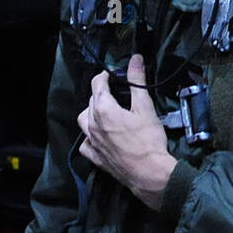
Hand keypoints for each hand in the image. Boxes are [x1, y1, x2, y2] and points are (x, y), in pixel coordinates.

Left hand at [76, 53, 177, 210]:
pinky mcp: (95, 156)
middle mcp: (92, 124)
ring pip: (84, 120)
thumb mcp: (145, 107)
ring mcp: (92, 141)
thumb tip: (135, 59)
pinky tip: (99, 136)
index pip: (97, 84)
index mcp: (103, 109)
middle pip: (91, 101)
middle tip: (116, 93)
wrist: (149, 173)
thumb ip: (137, 81)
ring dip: (92, 112)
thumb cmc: (148, 140)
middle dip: (101, 93)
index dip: (105, 76)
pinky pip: (86, 142)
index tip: (113, 75)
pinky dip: (90, 136)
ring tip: (106, 112)